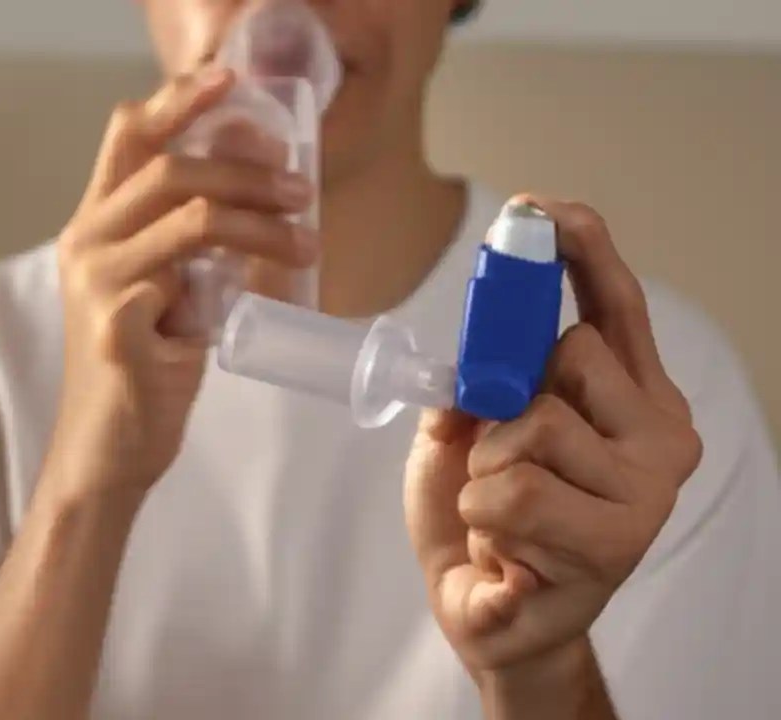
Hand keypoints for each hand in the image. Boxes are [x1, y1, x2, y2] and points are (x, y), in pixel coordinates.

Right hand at [48, 68, 317, 494]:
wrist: (107, 452)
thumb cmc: (141, 374)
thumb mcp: (165, 293)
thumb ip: (191, 245)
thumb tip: (258, 195)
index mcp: (94, 227)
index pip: (126, 135)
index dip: (178, 98)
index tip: (231, 81)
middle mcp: (86, 242)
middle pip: (171, 166)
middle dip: (249, 169)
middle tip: (300, 190)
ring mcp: (98, 280)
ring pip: (193, 214)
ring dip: (263, 221)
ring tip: (308, 240)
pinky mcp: (118, 320)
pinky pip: (191, 274)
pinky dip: (242, 272)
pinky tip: (268, 290)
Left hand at [404, 198, 703, 682]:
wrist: (490, 620)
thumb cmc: (485, 519)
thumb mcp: (461, 438)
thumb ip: (472, 389)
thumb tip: (470, 364)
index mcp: (633, 401)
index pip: (616, 310)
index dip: (584, 251)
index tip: (543, 207)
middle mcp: (660, 439)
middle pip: (566, 357)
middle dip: (502, 408)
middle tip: (501, 463)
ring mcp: (647, 494)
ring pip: (530, 430)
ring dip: (484, 475)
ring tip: (503, 517)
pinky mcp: (617, 546)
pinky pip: (513, 497)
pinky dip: (482, 521)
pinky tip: (509, 554)